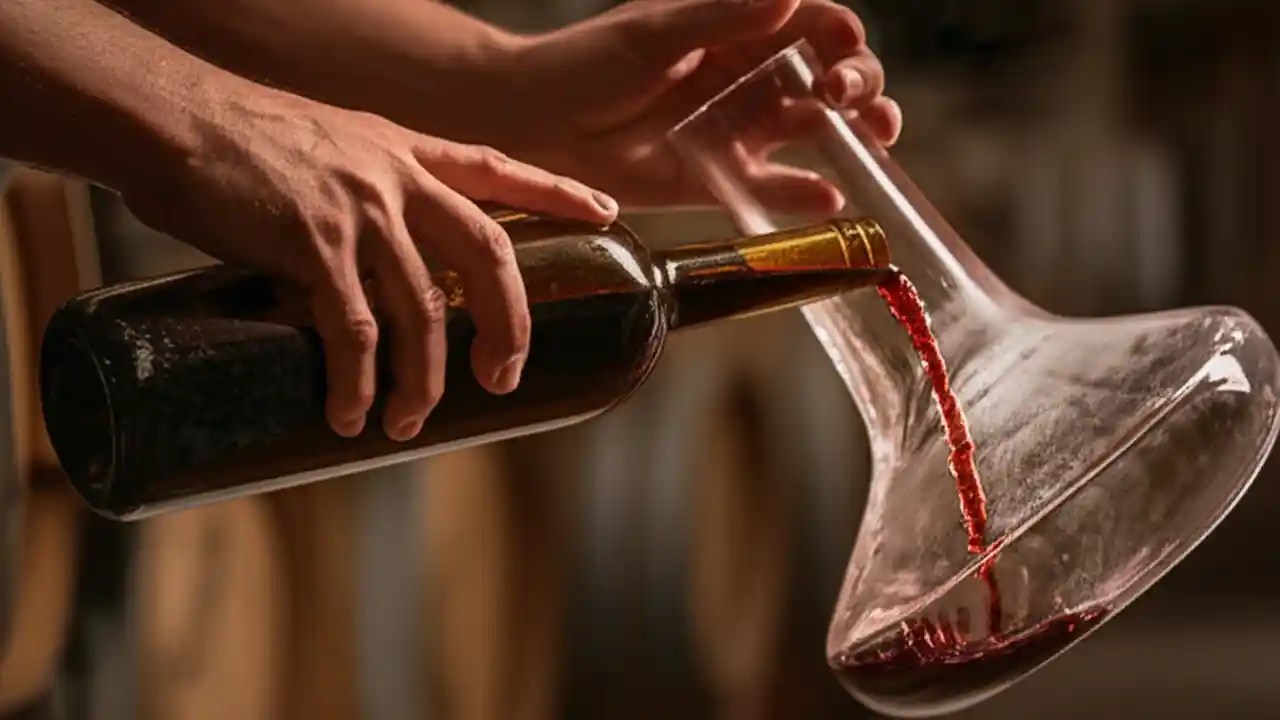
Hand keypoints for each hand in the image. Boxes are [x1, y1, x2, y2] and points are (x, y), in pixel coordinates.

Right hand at [122, 85, 617, 440]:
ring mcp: (362, 212)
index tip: (607, 212)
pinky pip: (356, 331)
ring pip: (424, 310)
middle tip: (502, 378)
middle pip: (489, 256)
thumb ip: (365, 202)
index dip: (559, 191)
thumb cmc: (240, 140)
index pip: (503, 168)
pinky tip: (351, 413)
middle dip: (509, 325)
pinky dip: (359, 381)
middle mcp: (398, 179)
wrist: (173, 119)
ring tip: (408, 422)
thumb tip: (367, 278)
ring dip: (423, 379)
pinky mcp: (314, 246)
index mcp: (407, 152)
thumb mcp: (329, 148)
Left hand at [493, 0, 899, 209]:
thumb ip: (721, 16)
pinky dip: (805, 194)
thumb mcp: (654, 32)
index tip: (845, 51)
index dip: (841, 37)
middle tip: (853, 98)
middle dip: (860, 85)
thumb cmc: (587, 64)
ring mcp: (739, 130)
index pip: (814, 26)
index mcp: (738, 30)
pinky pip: (774, 187)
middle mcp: (748, 78)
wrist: (535, 126)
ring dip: (854, 135)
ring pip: (816, 131)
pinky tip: (830, 198)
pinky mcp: (721, 178)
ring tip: (874, 142)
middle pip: (829, 79)